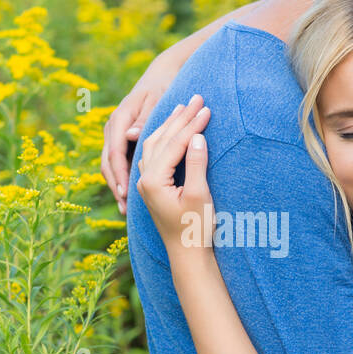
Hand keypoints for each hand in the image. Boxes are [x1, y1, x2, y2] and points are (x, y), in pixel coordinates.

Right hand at [102, 47, 185, 213]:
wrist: (161, 71)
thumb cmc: (163, 85)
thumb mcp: (156, 100)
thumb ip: (145, 118)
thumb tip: (128, 137)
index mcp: (120, 119)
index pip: (116, 153)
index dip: (120, 175)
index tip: (126, 194)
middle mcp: (113, 126)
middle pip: (108, 162)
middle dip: (115, 186)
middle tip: (124, 208)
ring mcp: (115, 132)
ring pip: (110, 164)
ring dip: (117, 184)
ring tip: (125, 207)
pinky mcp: (122, 137)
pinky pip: (118, 160)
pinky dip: (122, 177)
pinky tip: (130, 194)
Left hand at [134, 94, 212, 250]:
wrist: (186, 255)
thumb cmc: (196, 229)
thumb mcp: (200, 196)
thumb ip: (197, 165)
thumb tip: (198, 137)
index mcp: (154, 181)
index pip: (175, 144)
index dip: (192, 124)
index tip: (208, 108)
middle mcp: (144, 180)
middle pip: (161, 139)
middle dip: (180, 118)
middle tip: (197, 97)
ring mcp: (145, 183)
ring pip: (154, 144)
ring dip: (169, 124)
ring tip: (183, 107)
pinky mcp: (151, 187)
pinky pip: (154, 153)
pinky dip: (164, 137)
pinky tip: (171, 129)